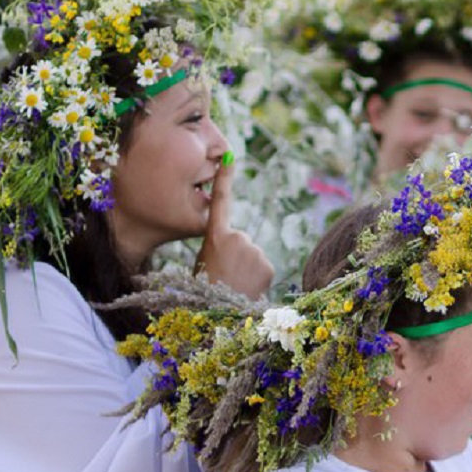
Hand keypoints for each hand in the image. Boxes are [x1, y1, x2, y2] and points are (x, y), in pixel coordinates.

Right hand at [195, 155, 272, 298]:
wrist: (218, 315)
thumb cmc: (205, 289)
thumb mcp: (204, 261)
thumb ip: (219, 245)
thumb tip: (233, 243)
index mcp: (214, 236)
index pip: (221, 201)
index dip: (225, 178)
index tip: (229, 156)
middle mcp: (236, 238)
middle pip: (241, 240)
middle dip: (236, 255)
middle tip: (225, 274)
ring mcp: (254, 250)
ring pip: (253, 254)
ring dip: (246, 268)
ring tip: (234, 283)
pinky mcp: (267, 264)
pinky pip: (263, 266)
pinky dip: (257, 276)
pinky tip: (247, 287)